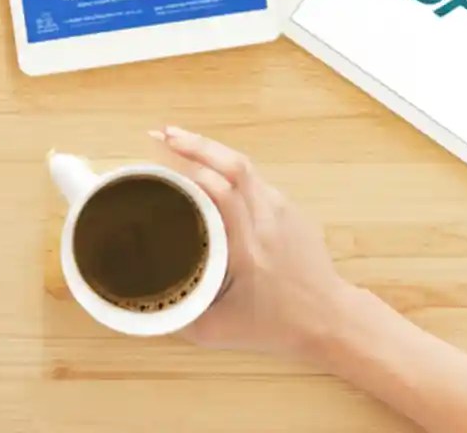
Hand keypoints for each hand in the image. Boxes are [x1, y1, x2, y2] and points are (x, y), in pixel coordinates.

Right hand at [153, 126, 354, 360]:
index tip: (160, 163)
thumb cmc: (274, 327)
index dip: (192, 172)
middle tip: (162, 134)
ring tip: (177, 140)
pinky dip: (226, 166)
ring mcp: (281, 211)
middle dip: (197, 145)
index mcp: (247, 250)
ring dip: (210, 149)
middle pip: (235, 167)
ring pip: (244, 166)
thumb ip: (176, 319)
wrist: (329, 318)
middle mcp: (266, 223)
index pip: (222, 196)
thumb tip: (136, 305)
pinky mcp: (288, 208)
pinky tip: (206, 166)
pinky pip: (253, 179)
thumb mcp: (218, 332)